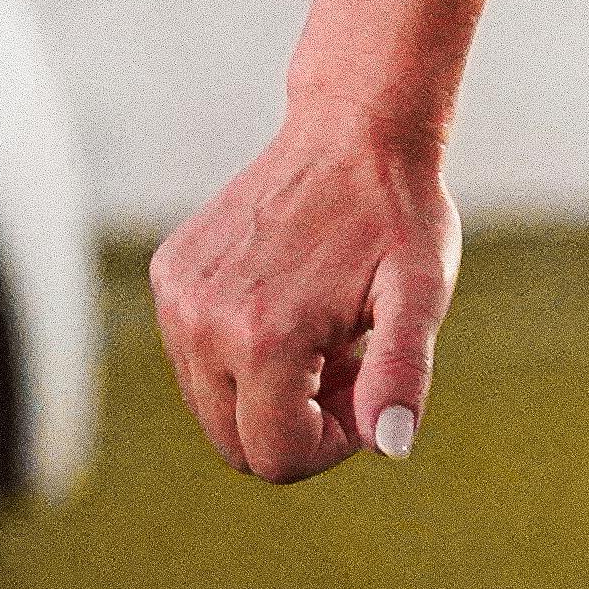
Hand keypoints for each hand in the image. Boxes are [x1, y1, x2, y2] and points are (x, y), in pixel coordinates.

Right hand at [152, 122, 460, 484]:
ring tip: (327, 329)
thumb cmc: (398, 215)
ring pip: (212, 403)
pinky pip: (196, 355)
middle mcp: (201, 324)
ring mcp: (175, 300)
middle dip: (299, 422)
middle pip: (235, 442)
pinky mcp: (168, 277)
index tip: (369, 390)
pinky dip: (243, 351)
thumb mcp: (420, 294)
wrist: (353, 133)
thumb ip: (402, 374)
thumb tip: (390, 448)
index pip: (276, 456)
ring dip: (272, 388)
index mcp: (263, 339)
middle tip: (353, 360)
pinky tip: (295, 302)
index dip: (331, 444)